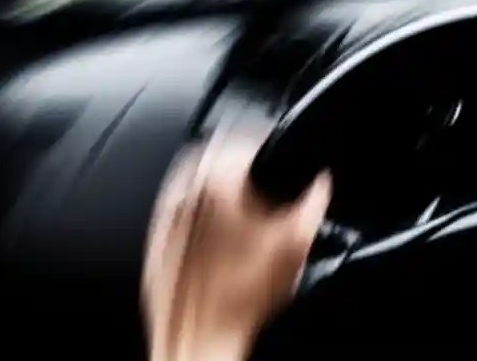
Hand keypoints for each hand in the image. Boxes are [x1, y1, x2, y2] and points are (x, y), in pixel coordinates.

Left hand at [142, 127, 331, 360]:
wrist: (201, 339)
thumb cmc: (241, 296)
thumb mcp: (297, 244)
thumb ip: (315, 200)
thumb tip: (321, 183)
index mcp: (216, 179)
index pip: (245, 137)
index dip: (270, 146)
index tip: (279, 159)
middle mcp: (183, 190)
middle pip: (216, 155)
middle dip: (240, 165)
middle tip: (263, 184)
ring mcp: (164, 217)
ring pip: (194, 183)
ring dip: (217, 188)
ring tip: (243, 212)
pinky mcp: (155, 241)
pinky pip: (180, 214)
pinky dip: (199, 217)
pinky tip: (221, 243)